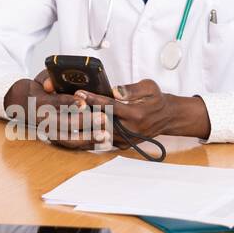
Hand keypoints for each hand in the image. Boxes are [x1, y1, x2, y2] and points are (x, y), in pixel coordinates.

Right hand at [3, 70, 110, 150]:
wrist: (24, 105)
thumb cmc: (39, 89)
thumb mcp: (40, 78)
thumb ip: (47, 78)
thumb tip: (50, 84)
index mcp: (40, 102)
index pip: (55, 103)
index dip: (69, 103)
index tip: (83, 103)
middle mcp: (44, 119)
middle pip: (65, 124)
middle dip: (85, 122)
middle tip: (103, 118)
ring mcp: (50, 131)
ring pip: (68, 139)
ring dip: (88, 138)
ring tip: (105, 135)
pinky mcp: (56, 139)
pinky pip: (73, 145)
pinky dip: (87, 145)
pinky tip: (102, 142)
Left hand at [79, 79, 207, 138]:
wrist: (167, 117)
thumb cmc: (156, 100)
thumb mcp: (149, 87)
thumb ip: (132, 89)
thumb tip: (115, 90)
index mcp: (136, 114)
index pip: (110, 106)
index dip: (93, 99)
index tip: (79, 93)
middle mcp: (130, 129)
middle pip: (100, 123)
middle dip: (83, 114)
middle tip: (67, 106)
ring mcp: (126, 139)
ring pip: (99, 134)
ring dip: (83, 126)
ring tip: (67, 116)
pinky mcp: (123, 145)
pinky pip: (102, 140)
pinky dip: (89, 134)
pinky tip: (76, 128)